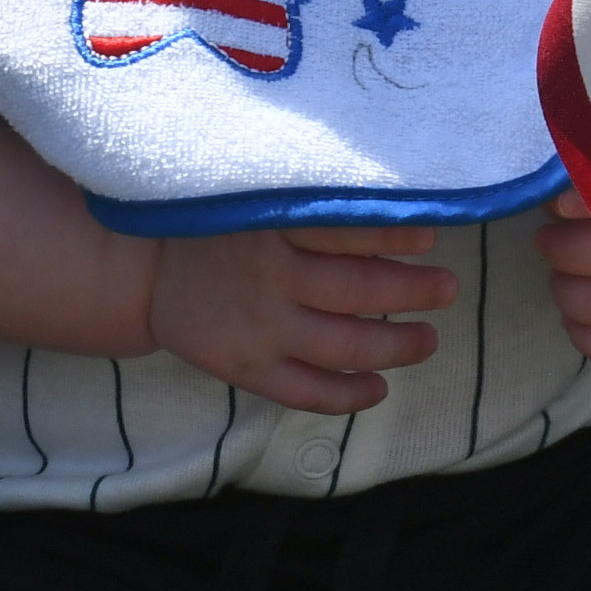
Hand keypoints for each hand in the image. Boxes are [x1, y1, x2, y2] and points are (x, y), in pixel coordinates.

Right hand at [146, 221, 457, 409]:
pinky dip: (349, 395)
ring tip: (429, 341)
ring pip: (343, 346)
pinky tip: (379, 387)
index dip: (395, 233)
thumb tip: (387, 195)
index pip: (346, 230)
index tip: (431, 234)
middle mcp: (268, 279)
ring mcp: (258, 329)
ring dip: (397, 347)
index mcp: (269, 225)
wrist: (142, 273)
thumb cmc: (217, 225)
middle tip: (448, 289)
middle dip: (413, 291)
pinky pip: (306, 391)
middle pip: (357, 291)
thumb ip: (306, 197)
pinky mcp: (246, 368)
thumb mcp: (252, 195)